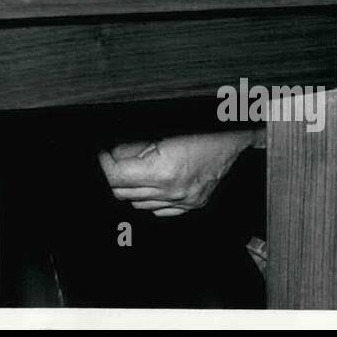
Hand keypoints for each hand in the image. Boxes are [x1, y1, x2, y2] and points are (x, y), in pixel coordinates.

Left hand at [98, 131, 255, 216]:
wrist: (235, 136)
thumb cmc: (203, 128)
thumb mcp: (161, 131)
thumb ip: (133, 146)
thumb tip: (112, 154)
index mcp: (164, 171)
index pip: (117, 177)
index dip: (104, 165)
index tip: (101, 155)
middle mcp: (174, 191)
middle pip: (124, 192)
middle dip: (114, 175)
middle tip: (112, 159)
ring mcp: (184, 201)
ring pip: (139, 203)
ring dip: (131, 187)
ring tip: (134, 167)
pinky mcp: (192, 204)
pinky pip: (160, 209)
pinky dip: (150, 198)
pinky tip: (151, 182)